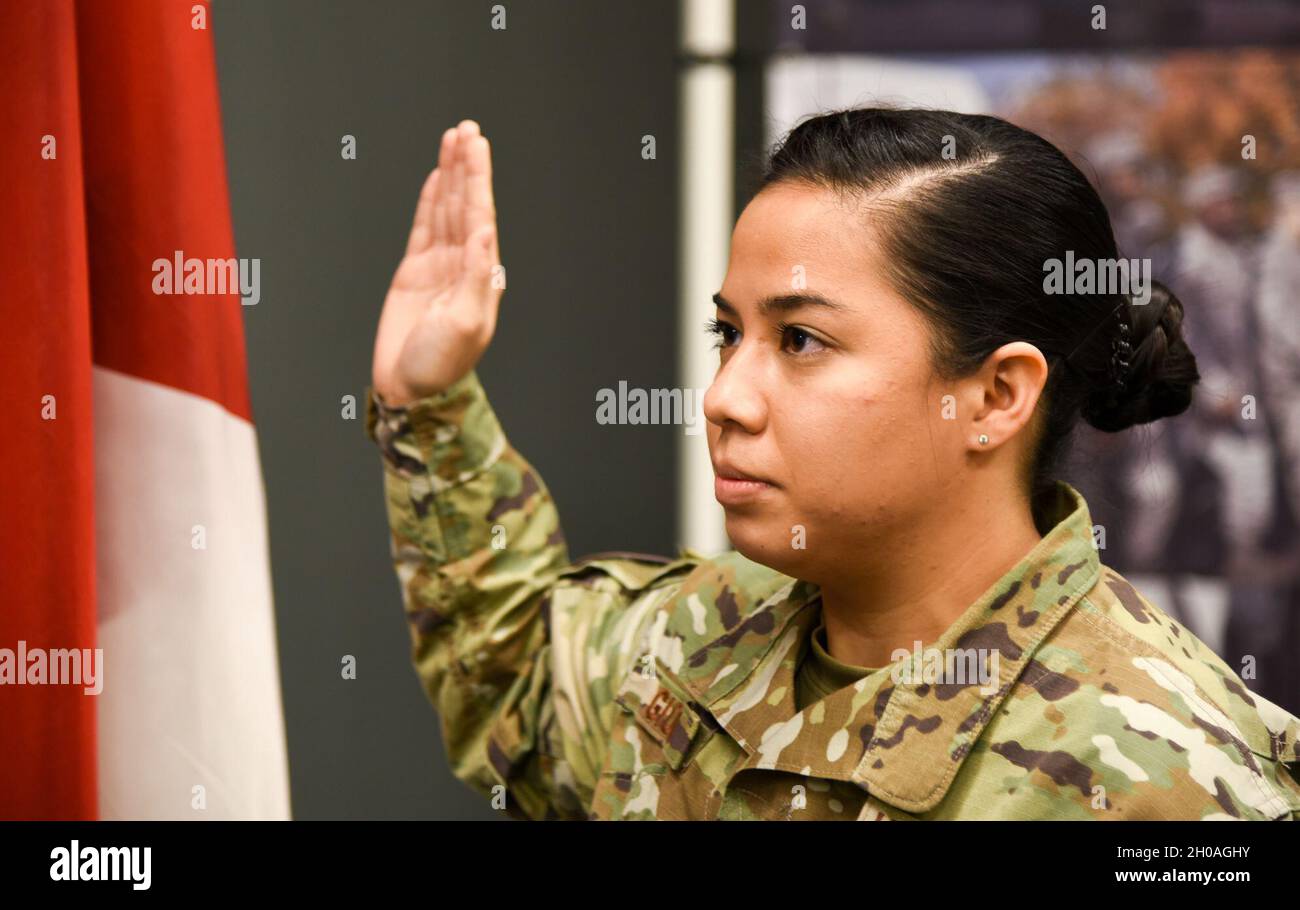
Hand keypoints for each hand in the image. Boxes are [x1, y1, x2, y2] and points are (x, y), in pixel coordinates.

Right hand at [371, 120, 502, 404]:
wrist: (411, 390)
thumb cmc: (441, 364)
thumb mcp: (465, 323)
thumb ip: (476, 277)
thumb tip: (485, 234)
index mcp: (482, 275)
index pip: (481, 216)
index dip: (478, 179)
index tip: (476, 146)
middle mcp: (464, 265)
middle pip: (465, 205)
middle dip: (466, 167)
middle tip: (467, 129)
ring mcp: (439, 267)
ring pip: (445, 210)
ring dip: (450, 176)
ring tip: (453, 140)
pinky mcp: (414, 272)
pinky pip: (424, 227)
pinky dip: (430, 201)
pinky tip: (437, 178)